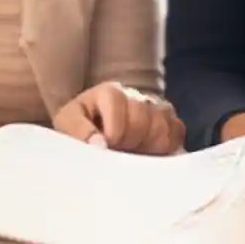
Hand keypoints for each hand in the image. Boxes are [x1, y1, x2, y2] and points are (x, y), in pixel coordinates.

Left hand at [53, 82, 184, 154]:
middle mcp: (136, 95)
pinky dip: (166, 146)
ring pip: (163, 126)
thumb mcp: (67, 126)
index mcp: (109, 92)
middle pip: (144, 119)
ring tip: (132, 153)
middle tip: (118, 152)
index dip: (113, 135)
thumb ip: (78, 131)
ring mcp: (155, 107)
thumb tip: (101, 145)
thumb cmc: (79, 129)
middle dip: (130, 142)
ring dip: (148, 146)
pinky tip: (149, 153)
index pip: (120, 110)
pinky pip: (177, 132)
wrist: (92, 133)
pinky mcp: (170, 121)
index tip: (104, 147)